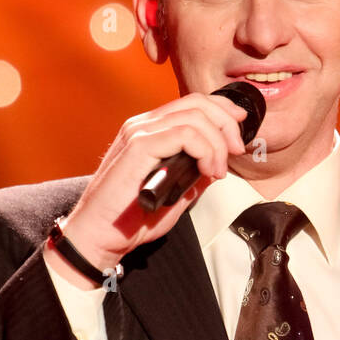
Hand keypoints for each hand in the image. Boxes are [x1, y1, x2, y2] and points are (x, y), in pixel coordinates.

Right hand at [48, 91, 248, 287]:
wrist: (99, 237)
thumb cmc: (130, 220)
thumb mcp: (174, 195)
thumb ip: (193, 177)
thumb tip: (215, 167)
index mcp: (149, 131)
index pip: (192, 104)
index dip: (222, 111)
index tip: (239, 132)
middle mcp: (142, 125)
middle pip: (197, 103)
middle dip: (227, 124)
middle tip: (237, 151)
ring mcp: (138, 133)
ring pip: (194, 117)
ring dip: (218, 142)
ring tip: (218, 170)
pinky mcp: (138, 147)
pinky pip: (184, 134)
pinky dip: (205, 149)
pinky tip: (207, 170)